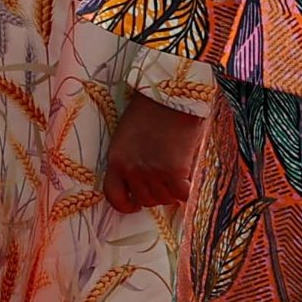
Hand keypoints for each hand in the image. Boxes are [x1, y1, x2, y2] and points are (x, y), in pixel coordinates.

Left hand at [100, 95, 202, 214]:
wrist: (169, 96)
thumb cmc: (149, 111)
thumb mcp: (127, 137)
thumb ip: (131, 160)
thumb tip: (144, 184)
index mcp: (116, 160)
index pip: (113, 195)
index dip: (124, 205)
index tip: (134, 205)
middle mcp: (132, 169)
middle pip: (144, 200)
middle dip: (155, 194)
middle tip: (164, 181)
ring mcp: (153, 172)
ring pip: (164, 199)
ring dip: (171, 192)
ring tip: (176, 175)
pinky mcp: (174, 171)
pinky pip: (182, 195)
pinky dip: (186, 191)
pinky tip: (187, 179)